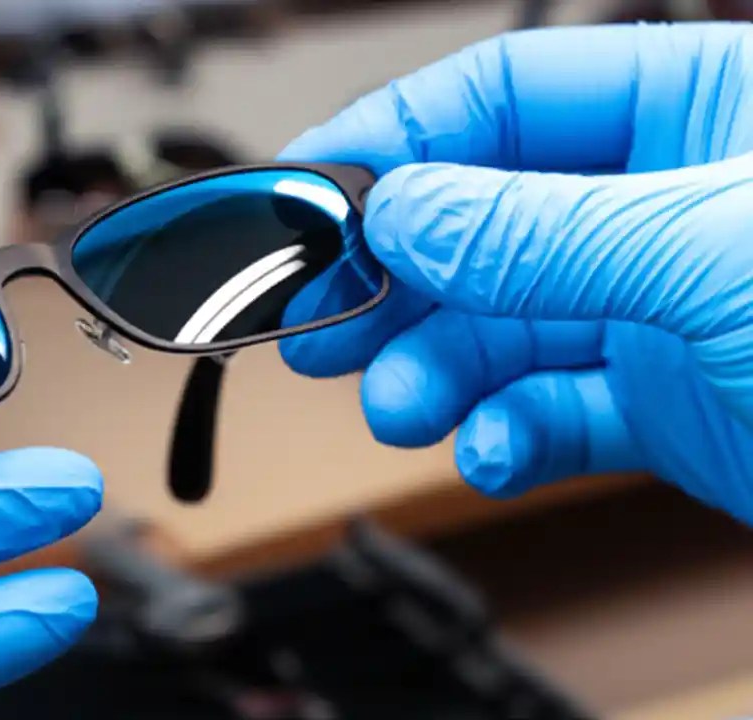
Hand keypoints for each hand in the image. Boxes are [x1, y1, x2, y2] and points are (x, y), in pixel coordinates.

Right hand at [279, 24, 752, 522]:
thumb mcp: (703, 254)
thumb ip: (535, 230)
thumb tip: (405, 211)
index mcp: (701, 109)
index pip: (505, 95)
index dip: (397, 139)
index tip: (313, 193)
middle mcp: (666, 203)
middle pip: (481, 218)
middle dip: (398, 276)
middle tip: (325, 320)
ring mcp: (661, 307)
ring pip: (502, 324)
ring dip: (436, 369)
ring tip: (401, 403)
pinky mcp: (664, 403)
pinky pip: (550, 409)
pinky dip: (504, 435)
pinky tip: (489, 451)